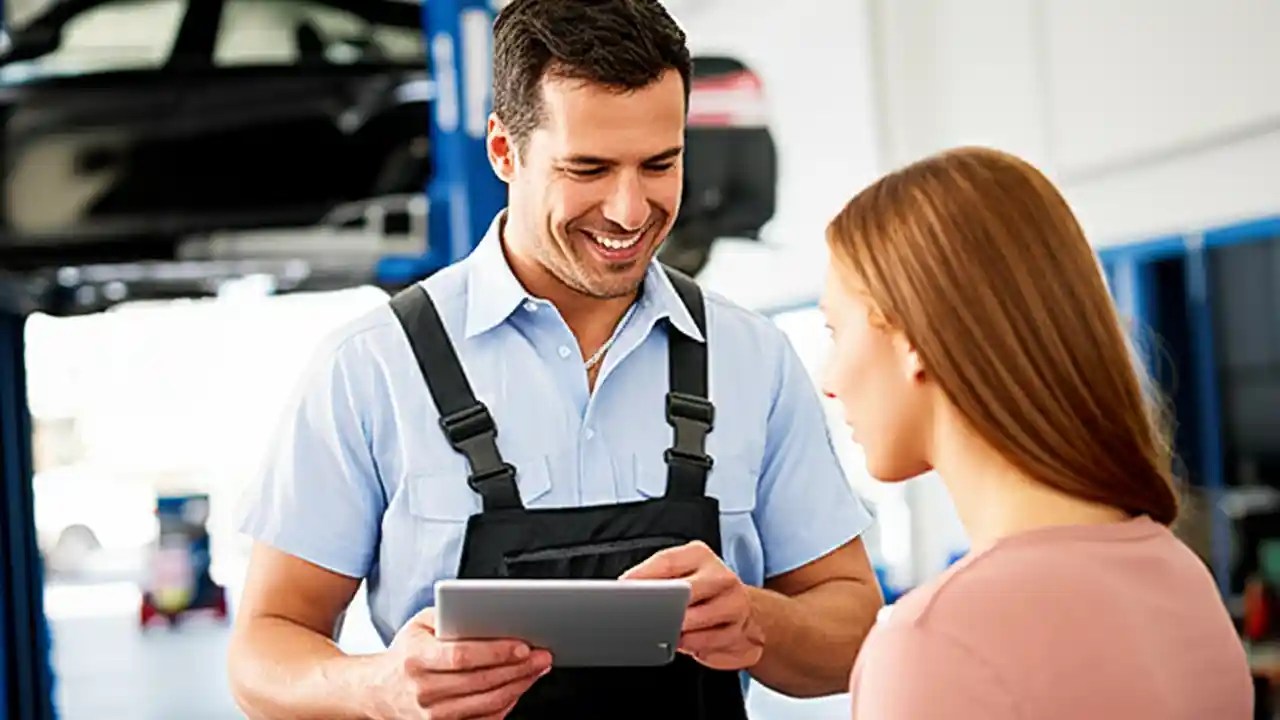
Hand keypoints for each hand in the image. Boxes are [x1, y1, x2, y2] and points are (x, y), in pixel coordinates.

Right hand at [371, 606, 551, 719]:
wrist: (378, 692)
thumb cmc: (407, 653)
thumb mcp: (419, 624)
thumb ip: (450, 614)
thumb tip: (485, 613)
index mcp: (417, 658)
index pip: (462, 656)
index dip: (496, 653)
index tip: (523, 646)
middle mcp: (424, 690)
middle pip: (481, 681)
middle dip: (518, 668)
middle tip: (542, 655)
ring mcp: (433, 716)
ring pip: (487, 704)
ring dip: (518, 686)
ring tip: (537, 669)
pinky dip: (506, 705)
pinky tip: (518, 688)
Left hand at [621, 541, 764, 670]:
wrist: (747, 615)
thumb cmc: (702, 594)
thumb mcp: (680, 577)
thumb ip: (657, 579)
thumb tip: (628, 588)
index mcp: (700, 556)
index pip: (668, 562)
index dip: (643, 575)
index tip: (623, 587)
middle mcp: (720, 577)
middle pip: (686, 589)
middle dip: (662, 604)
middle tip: (642, 614)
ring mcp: (734, 604)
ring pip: (697, 619)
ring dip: (676, 628)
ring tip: (661, 631)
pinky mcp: (738, 631)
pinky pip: (708, 642)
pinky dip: (691, 644)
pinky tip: (681, 642)